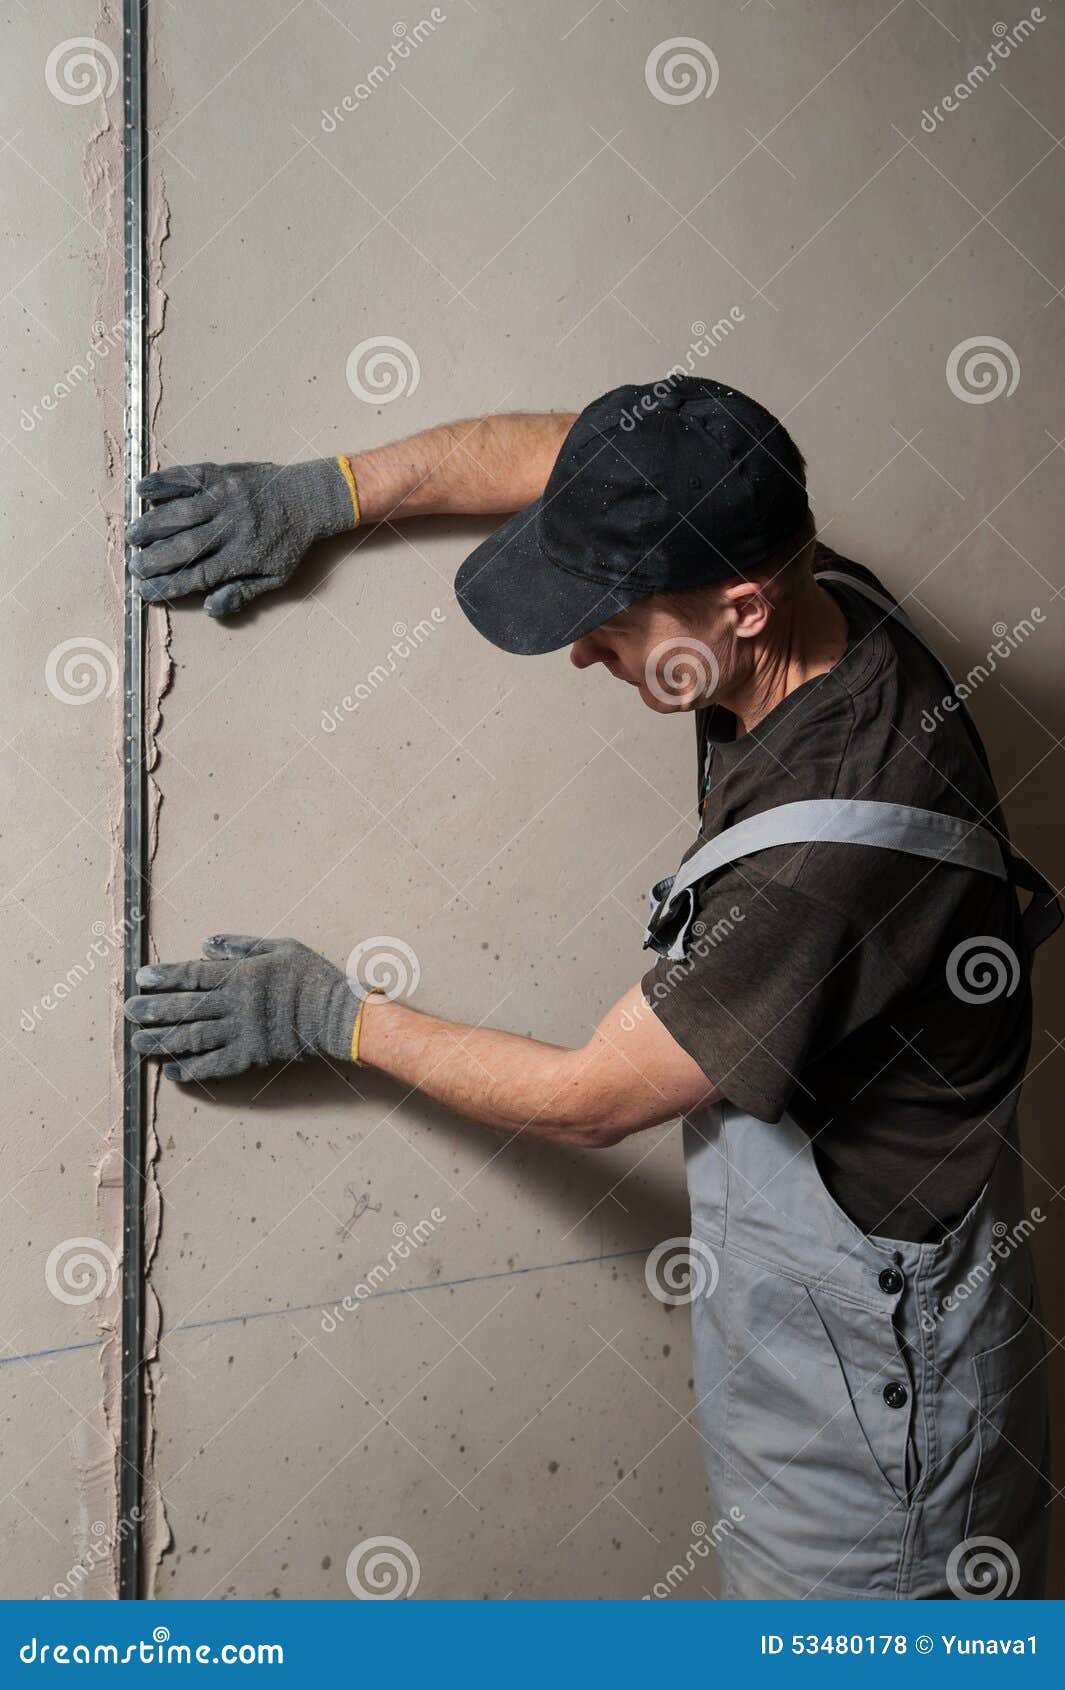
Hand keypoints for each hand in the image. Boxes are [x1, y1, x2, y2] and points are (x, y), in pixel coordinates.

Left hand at [124, 934, 366, 1081]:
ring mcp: (242, 1033)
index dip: (165, 977)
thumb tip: (207, 943)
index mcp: (241, 976)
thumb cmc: (311, 978)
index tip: (140, 978)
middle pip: (186, 1008)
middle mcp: (236, 1005)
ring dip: (163, 1041)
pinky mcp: (251, 1056)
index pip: (194, 975)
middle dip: (154, 1010)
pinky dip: (192, 1069)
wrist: (338, 1016)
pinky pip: (216, 1065)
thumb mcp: (280, 948)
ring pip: (194, 1038)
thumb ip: (241, 946)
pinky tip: (172, 1071)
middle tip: (128, 1013)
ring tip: (139, 1043)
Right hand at [126, 457, 357, 616]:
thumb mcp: (276, 577)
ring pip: (179, 513)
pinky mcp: (223, 475)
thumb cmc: (291, 542)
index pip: (197, 576)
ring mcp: (225, 498)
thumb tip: (211, 609)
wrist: (310, 498)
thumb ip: (242, 592)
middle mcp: (230, 527)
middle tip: (134, 565)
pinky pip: (187, 477)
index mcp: (242, 556)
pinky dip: (163, 482)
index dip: (168, 585)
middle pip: (183, 546)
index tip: (145, 591)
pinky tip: (142, 489)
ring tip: (131, 536)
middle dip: (154, 559)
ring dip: (151, 524)